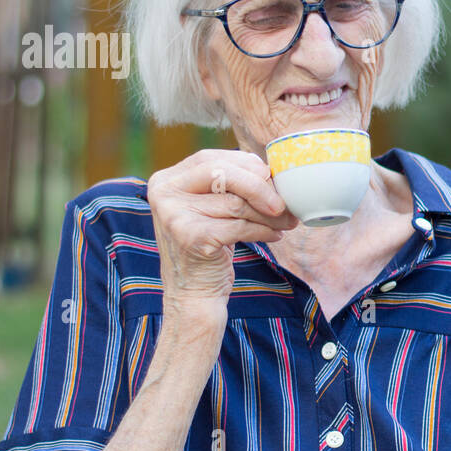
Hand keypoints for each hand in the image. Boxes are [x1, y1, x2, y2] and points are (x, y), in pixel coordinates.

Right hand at [148, 148, 297, 309]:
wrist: (194, 292)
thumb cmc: (209, 244)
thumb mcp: (210, 207)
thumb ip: (228, 184)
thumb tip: (271, 170)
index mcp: (165, 180)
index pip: (210, 158)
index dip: (245, 165)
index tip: (269, 177)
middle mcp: (164, 195)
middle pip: (222, 174)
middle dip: (260, 187)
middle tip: (284, 203)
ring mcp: (175, 216)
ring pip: (236, 203)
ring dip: (269, 214)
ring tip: (286, 221)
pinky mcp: (192, 238)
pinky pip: (240, 226)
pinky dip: (264, 230)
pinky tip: (275, 235)